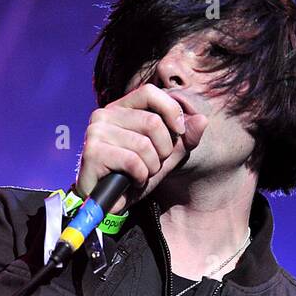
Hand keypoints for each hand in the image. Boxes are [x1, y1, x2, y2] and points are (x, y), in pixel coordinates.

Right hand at [74, 83, 207, 212]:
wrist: (108, 203)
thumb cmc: (134, 176)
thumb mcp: (165, 156)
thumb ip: (184, 138)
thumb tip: (203, 120)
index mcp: (121, 108)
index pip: (150, 92)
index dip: (171, 110)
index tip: (179, 132)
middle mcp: (105, 114)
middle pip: (152, 123)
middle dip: (163, 150)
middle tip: (155, 165)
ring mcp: (96, 132)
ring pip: (144, 145)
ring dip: (151, 167)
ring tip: (141, 175)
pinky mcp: (93, 152)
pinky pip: (133, 162)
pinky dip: (140, 177)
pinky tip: (132, 182)